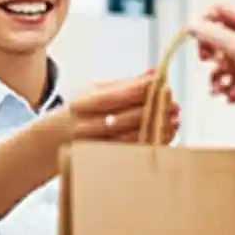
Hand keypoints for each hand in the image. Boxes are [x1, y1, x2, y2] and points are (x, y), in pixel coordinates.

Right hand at [65, 73, 180, 143]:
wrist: (59, 138)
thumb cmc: (83, 110)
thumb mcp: (96, 91)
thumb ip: (126, 83)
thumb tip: (155, 72)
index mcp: (82, 104)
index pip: (116, 96)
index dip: (141, 89)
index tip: (162, 82)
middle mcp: (86, 127)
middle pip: (126, 119)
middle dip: (154, 109)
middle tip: (173, 101)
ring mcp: (95, 148)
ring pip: (133, 138)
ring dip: (158, 127)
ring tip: (175, 117)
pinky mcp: (105, 162)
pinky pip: (135, 153)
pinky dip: (154, 142)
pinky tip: (167, 132)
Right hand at [190, 5, 234, 131]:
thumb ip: (213, 35)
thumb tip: (192, 23)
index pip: (220, 9)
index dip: (206, 21)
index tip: (198, 38)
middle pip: (218, 37)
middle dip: (211, 53)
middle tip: (209, 62)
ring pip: (223, 62)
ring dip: (219, 76)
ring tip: (223, 87)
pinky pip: (231, 79)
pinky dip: (230, 88)